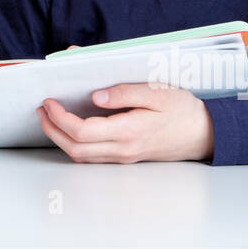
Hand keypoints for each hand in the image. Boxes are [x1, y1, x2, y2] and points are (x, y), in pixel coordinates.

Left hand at [37, 82, 214, 162]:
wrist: (206, 133)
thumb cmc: (183, 110)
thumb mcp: (158, 92)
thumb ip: (125, 92)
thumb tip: (94, 97)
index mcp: (129, 131)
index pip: (82, 131)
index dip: (60, 118)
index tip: (49, 101)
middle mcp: (123, 149)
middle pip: (75, 148)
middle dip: (52, 130)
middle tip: (41, 109)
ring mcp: (124, 156)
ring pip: (82, 156)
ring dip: (60, 138)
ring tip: (50, 117)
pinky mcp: (126, 156)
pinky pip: (93, 156)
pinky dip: (75, 143)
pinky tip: (71, 128)